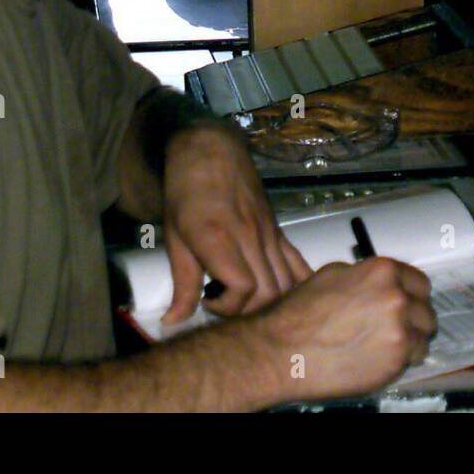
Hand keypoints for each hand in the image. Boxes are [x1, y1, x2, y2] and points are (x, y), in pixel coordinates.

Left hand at [160, 126, 310, 322]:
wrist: (211, 151)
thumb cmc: (185, 193)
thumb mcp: (174, 238)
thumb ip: (181, 283)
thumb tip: (173, 322)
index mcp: (219, 238)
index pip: (242, 287)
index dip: (226, 307)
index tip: (207, 299)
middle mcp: (250, 237)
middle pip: (268, 293)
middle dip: (246, 311)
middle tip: (224, 301)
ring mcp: (270, 234)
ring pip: (287, 284)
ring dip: (270, 303)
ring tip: (245, 297)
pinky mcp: (280, 231)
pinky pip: (300, 265)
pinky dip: (298, 287)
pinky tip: (281, 295)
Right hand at [246, 258, 436, 401]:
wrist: (281, 351)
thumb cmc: (299, 315)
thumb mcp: (332, 276)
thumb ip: (364, 277)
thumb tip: (380, 283)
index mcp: (381, 271)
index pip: (419, 283)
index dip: (412, 296)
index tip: (407, 306)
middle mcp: (395, 295)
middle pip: (426, 310)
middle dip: (413, 320)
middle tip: (395, 330)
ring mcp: (399, 327)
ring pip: (424, 335)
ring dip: (410, 342)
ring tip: (385, 348)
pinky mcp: (396, 357)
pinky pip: (414, 358)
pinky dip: (402, 361)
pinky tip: (379, 360)